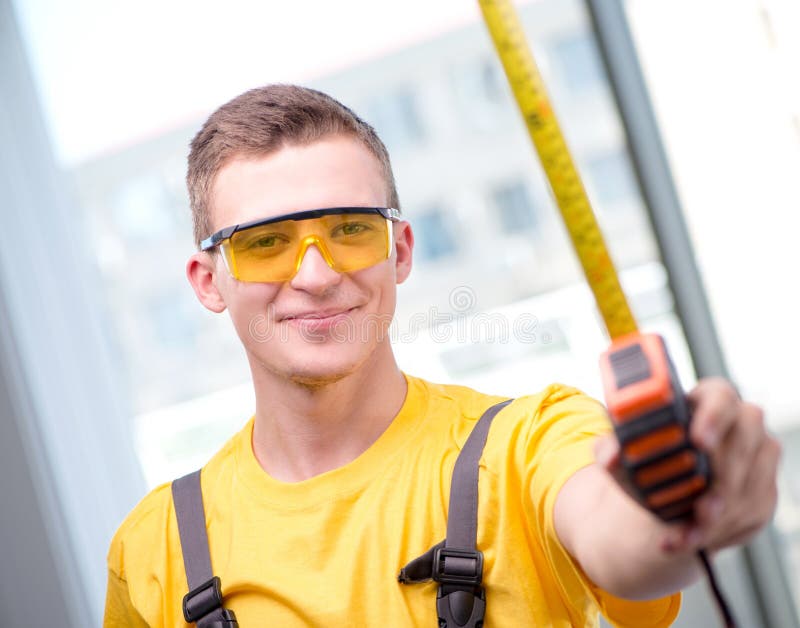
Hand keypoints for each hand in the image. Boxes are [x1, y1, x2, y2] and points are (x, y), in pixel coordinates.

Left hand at [595, 377, 780, 553]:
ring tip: (689, 528)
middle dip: (724, 475)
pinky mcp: (761, 491)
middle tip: (702, 504)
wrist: (659, 498)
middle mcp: (737, 425)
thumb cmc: (645, 461)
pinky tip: (689, 538)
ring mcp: (755, 459)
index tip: (700, 440)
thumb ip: (611, 448)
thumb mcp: (624, 453)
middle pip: (746, 438)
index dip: (714, 415)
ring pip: (751, 481)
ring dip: (721, 511)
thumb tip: (610, 456)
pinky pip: (751, 511)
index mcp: (702, 402)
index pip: (720, 395)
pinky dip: (719, 530)